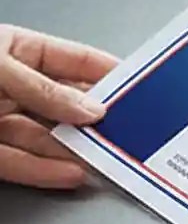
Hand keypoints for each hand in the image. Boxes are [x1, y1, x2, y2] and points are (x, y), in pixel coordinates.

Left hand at [0, 24, 115, 188]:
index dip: (108, 73)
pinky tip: (70, 174)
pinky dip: (43, 171)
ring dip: (73, 151)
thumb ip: (43, 89)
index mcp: (12, 49)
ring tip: (102, 160)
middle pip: (63, 105)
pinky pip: (18, 162)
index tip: (139, 89)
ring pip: (44, 138)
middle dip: (93, 121)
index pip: (73, 60)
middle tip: (125, 131)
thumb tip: (89, 108)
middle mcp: (8, 84)